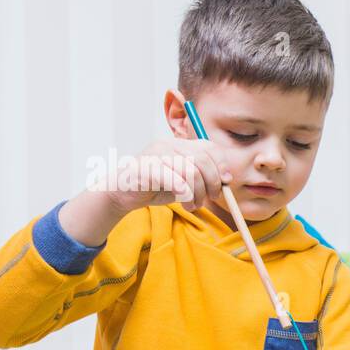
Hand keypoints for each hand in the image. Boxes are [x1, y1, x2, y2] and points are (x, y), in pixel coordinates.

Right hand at [102, 138, 233, 214]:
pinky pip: (174, 179)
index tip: (225, 183)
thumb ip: (203, 176)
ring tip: (193, 205)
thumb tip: (227, 179)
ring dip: (197, 194)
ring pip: (191, 172)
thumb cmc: (156, 186)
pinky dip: (184, 193)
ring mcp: (155, 154)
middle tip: (209, 199)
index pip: (210, 147)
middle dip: (212, 184)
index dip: (222, 165)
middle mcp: (168, 144)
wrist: (123, 192)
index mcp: (179, 144)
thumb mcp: (185, 180)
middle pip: (203, 161)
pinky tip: (184, 201)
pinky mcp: (146, 168)